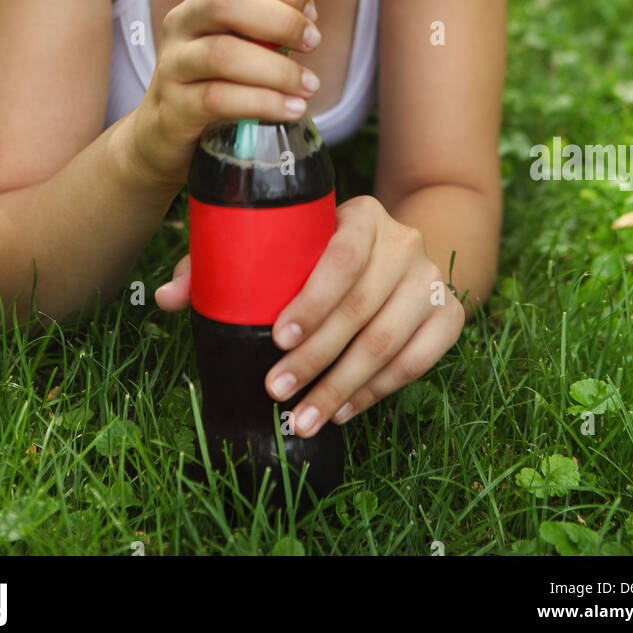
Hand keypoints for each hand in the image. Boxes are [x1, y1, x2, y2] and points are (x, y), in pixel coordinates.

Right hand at [130, 0, 320, 188]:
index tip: (310, 14)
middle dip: (281, 21)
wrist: (168, 126)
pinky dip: (264, 103)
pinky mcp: (174, 105)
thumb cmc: (219, 75)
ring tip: (308, 86)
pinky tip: (291, 109)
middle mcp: (184, 20)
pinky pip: (219, 99)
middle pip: (226, 0)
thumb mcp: (242, 39)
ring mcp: (173, 62)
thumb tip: (308, 25)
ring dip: (278, 70)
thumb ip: (270, 26)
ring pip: (223, 53)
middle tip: (312, 44)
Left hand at [264, 194, 464, 435]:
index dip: (313, 301)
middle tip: (277, 389)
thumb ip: (254, 262)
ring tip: (304, 417)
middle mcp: (405, 243)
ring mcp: (432, 281)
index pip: (343, 258)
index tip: (278, 338)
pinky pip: (413, 364)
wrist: (399, 253)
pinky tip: (342, 410)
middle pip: (360, 308)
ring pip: (385, 343)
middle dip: (314, 357)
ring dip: (340, 387)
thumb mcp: (304, 241)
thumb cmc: (329, 252)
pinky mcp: (449, 316)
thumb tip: (183, 300)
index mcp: (365, 215)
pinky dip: (373, 393)